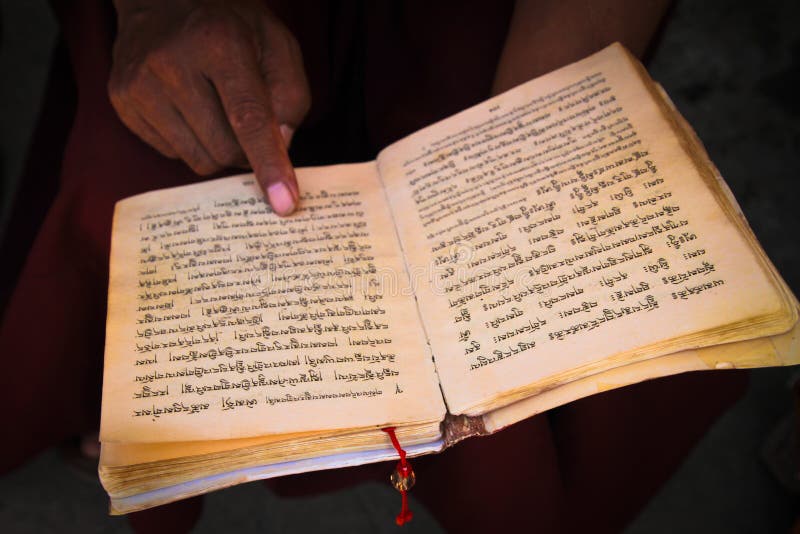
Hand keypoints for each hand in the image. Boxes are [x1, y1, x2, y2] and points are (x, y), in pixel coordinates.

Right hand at [109, 0, 309, 214]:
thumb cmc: (231, 25)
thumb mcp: (277, 45)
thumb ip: (291, 98)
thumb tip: (279, 148)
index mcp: (219, 44)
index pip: (248, 118)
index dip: (269, 164)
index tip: (284, 204)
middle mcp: (171, 63)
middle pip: (223, 150)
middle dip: (246, 152)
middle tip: (249, 127)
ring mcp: (139, 83)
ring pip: (197, 160)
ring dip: (218, 149)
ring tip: (216, 111)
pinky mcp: (121, 99)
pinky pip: (171, 153)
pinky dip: (190, 142)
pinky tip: (189, 109)